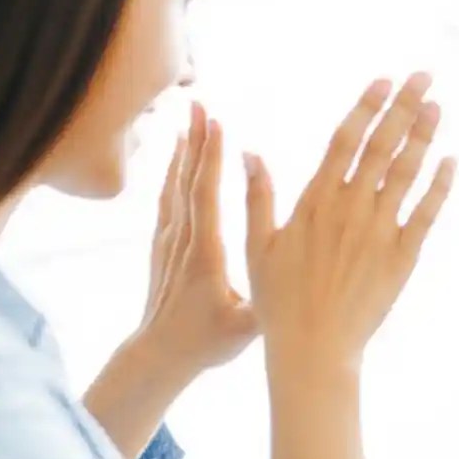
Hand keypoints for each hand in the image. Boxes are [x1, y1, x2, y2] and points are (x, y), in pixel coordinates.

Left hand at [136, 102, 258, 375]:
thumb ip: (271, 301)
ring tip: (189, 116)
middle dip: (195, 140)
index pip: (206, 198)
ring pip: (175, 185)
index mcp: (205, 258)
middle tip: (200, 102)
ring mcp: (169, 242)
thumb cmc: (207, 344)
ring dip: (183, 149)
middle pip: (188, 180)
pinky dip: (172, 170)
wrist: (158, 356)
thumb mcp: (247, 328)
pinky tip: (175, 151)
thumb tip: (299, 276)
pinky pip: (167, 199)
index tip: (217, 125)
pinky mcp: (163, 245)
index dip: (210, 160)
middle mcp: (183, 242)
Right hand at [244, 73, 454, 371]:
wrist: (313, 349)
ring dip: (423, 136)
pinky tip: (451, 161)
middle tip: (424, 75)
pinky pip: (426, 214)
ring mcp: (379, 232)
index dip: (366, 107)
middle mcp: (350, 210)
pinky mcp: (402, 258)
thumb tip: (247, 151)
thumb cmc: (280, 301)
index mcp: (315, 202)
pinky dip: (440, 186)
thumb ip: (258, 196)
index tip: (384, 80)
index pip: (345, 141)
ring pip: (406, 173)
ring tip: (437, 106)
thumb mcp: (258, 246)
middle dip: (404, 107)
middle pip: (381, 146)